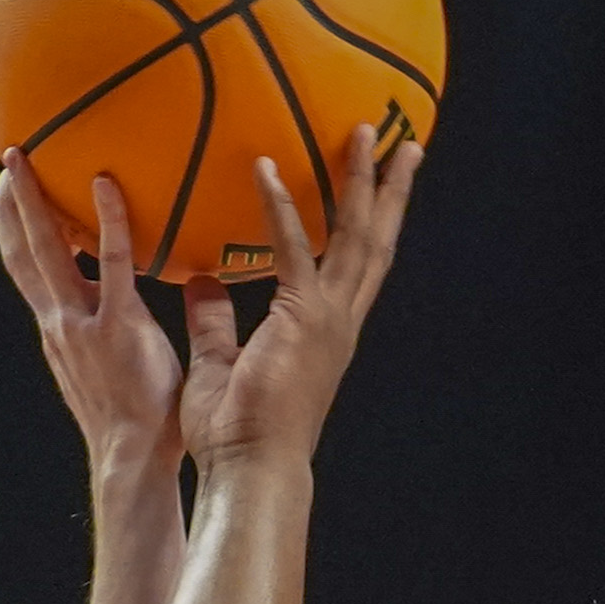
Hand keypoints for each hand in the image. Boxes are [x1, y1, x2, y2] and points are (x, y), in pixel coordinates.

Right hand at [0, 159, 183, 473]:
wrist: (135, 455)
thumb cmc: (138, 416)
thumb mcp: (115, 360)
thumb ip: (113, 322)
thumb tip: (124, 289)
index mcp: (58, 330)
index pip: (28, 270)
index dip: (15, 229)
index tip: (13, 192)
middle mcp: (59, 321)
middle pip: (22, 250)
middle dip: (11, 202)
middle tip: (10, 156)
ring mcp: (82, 324)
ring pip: (45, 249)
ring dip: (33, 199)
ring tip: (29, 156)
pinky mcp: (117, 326)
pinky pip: (112, 262)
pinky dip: (107, 220)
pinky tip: (106, 183)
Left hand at [175, 129, 419, 476]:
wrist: (251, 470)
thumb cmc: (234, 434)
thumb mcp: (218, 364)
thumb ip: (214, 321)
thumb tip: (202, 282)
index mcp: (325, 333)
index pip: (354, 266)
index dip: (367, 222)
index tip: (377, 185)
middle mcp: (339, 323)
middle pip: (374, 241)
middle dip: (389, 189)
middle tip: (401, 139)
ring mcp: (327, 321)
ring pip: (356, 237)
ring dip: (362, 182)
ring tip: (366, 133)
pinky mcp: (302, 321)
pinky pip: (292, 250)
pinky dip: (280, 208)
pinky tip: (267, 167)